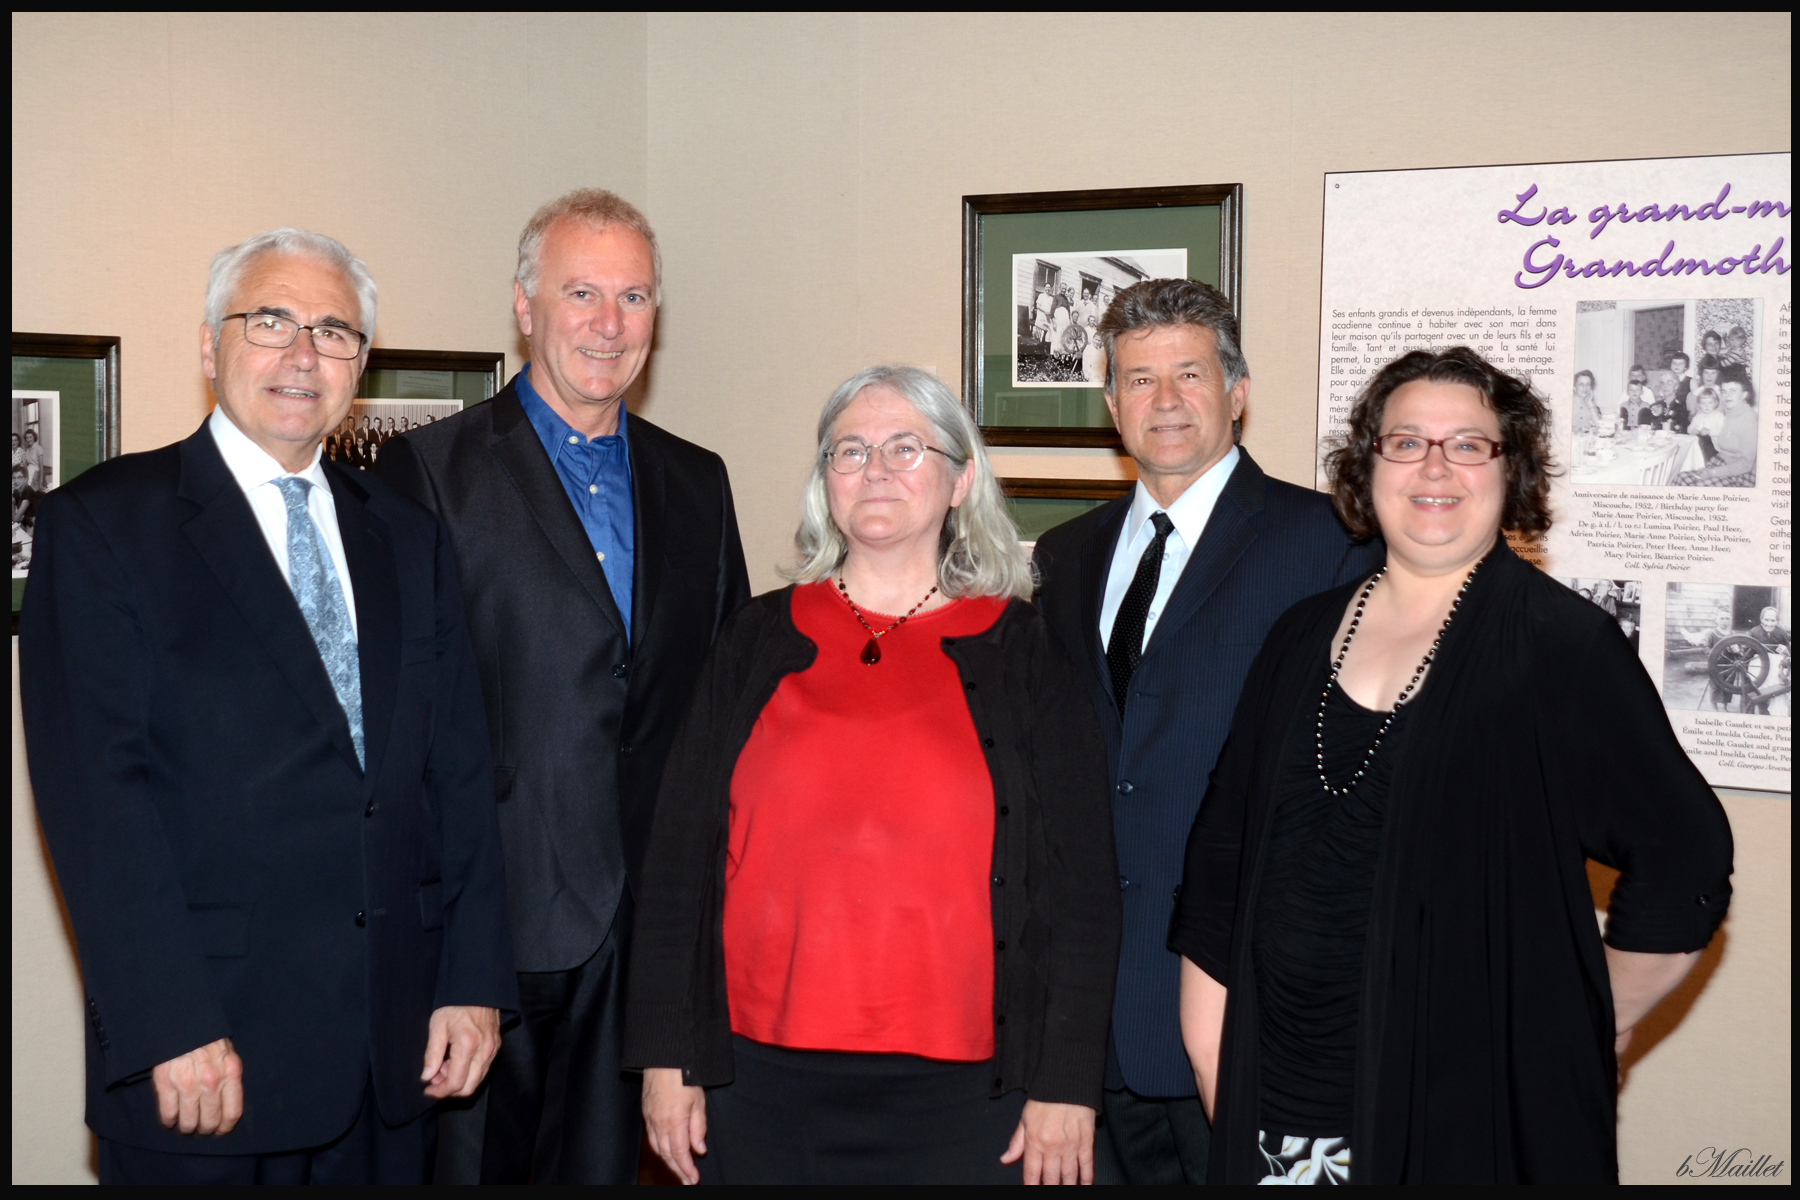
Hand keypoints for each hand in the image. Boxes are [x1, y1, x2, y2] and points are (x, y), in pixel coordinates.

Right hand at [152, 1037, 243, 1135]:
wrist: (181, 1020)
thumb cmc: (205, 1038)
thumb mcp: (226, 1053)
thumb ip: (228, 1076)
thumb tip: (228, 1103)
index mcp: (230, 1072)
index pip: (232, 1112)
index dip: (225, 1126)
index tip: (220, 1131)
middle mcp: (211, 1080)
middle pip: (210, 1120)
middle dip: (205, 1128)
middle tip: (200, 1128)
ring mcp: (188, 1082)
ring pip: (189, 1120)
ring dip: (187, 1127)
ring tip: (185, 1125)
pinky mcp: (165, 1081)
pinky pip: (168, 1112)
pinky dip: (169, 1119)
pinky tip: (170, 1119)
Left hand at [421, 1005, 500, 1098]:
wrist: (477, 988)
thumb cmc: (455, 1004)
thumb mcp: (437, 1026)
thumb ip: (432, 1054)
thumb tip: (426, 1076)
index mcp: (467, 1045)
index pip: (455, 1083)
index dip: (439, 1092)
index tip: (427, 1090)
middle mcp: (484, 1051)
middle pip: (468, 1088)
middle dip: (449, 1090)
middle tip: (434, 1081)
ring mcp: (493, 1050)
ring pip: (477, 1081)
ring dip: (459, 1081)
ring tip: (443, 1067)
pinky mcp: (496, 1047)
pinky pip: (483, 1070)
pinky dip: (468, 1072)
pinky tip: (455, 1060)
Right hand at [643, 1067, 706, 1184]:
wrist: (664, 1056)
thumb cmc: (685, 1075)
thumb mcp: (698, 1101)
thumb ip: (698, 1127)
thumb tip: (699, 1150)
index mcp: (674, 1122)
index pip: (680, 1154)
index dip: (686, 1169)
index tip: (694, 1179)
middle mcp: (659, 1123)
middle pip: (667, 1154)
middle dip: (677, 1170)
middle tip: (687, 1180)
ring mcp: (649, 1118)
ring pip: (657, 1147)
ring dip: (668, 1161)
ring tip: (678, 1169)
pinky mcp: (645, 1111)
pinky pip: (651, 1137)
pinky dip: (659, 1148)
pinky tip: (666, 1150)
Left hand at [1002, 1099, 1094, 1183]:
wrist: (1065, 1082)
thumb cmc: (1044, 1099)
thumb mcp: (1025, 1119)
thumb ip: (1016, 1142)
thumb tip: (1005, 1160)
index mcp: (1034, 1142)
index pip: (1031, 1173)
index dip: (1031, 1187)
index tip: (1033, 1192)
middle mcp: (1052, 1147)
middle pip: (1051, 1178)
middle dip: (1050, 1188)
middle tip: (1050, 1191)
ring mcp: (1070, 1145)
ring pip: (1069, 1175)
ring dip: (1068, 1186)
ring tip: (1067, 1190)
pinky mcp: (1086, 1140)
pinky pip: (1087, 1164)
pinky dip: (1087, 1177)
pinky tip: (1085, 1184)